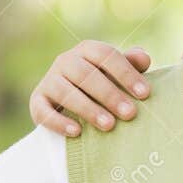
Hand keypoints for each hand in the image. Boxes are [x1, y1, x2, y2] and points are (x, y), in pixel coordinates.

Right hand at [28, 41, 151, 135]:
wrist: (65, 101)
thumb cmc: (100, 85)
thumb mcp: (115, 74)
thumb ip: (130, 65)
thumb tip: (144, 58)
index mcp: (86, 50)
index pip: (105, 54)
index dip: (126, 73)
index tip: (145, 94)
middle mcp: (65, 61)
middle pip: (85, 73)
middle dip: (109, 94)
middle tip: (130, 114)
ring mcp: (49, 81)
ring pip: (65, 92)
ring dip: (88, 108)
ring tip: (109, 126)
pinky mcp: (37, 102)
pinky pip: (44, 111)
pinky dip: (59, 122)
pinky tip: (77, 132)